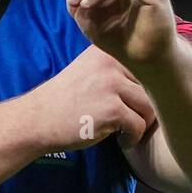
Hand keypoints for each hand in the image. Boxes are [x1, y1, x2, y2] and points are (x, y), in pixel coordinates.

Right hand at [29, 43, 157, 154]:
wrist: (36, 120)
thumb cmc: (64, 102)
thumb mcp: (87, 72)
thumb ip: (114, 70)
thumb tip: (155, 82)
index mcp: (106, 51)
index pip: (145, 66)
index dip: (146, 88)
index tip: (134, 104)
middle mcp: (111, 62)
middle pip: (152, 86)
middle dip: (145, 108)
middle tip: (133, 122)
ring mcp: (112, 85)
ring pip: (149, 106)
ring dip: (141, 124)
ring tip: (127, 132)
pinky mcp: (112, 109)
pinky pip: (138, 125)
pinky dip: (132, 138)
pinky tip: (121, 141)